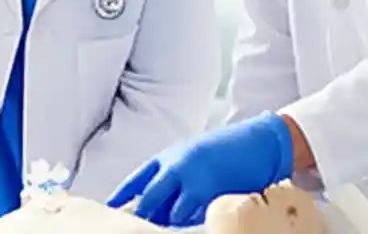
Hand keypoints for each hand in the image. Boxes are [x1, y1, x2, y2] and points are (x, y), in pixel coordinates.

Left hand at [107, 112, 293, 226]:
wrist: (258, 141)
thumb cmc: (226, 149)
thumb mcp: (193, 156)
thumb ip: (174, 176)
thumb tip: (158, 204)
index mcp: (169, 156)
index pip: (137, 178)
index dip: (121, 195)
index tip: (108, 209)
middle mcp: (177, 166)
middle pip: (149, 198)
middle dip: (141, 216)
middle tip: (131, 229)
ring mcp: (194, 180)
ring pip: (171, 213)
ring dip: (166, 225)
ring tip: (159, 230)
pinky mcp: (212, 193)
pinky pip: (193, 218)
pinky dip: (188, 226)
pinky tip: (184, 229)